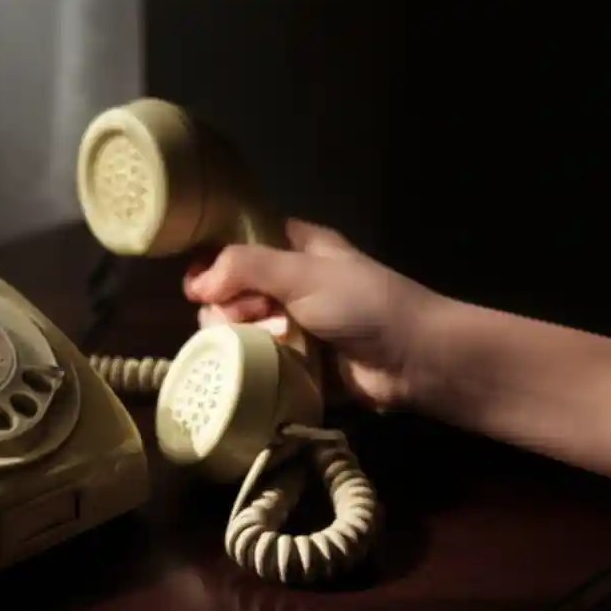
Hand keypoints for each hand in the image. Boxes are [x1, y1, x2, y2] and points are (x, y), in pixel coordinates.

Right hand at [183, 219, 443, 410]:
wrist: (414, 361)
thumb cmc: (364, 304)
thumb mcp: (304, 273)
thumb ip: (246, 267)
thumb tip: (196, 285)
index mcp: (293, 247)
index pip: (234, 244)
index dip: (212, 261)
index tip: (202, 284)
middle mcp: (286, 283)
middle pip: (226, 291)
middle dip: (227, 306)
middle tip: (251, 314)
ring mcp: (288, 324)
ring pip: (235, 329)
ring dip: (241, 336)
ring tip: (270, 341)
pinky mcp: (291, 362)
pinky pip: (253, 361)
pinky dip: (251, 364)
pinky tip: (260, 366)